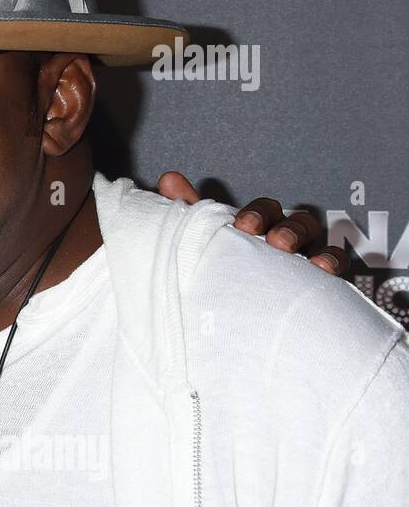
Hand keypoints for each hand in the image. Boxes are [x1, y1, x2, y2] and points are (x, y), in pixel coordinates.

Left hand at [157, 171, 348, 275]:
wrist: (235, 326)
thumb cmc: (222, 272)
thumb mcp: (204, 242)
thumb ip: (190, 213)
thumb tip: (169, 179)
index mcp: (260, 229)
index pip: (265, 211)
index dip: (258, 214)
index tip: (243, 225)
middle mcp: (287, 242)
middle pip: (298, 222)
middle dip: (287, 228)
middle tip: (273, 241)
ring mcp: (306, 262)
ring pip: (320, 242)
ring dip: (312, 246)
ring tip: (298, 256)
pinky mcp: (320, 284)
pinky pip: (337, 268)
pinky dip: (332, 263)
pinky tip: (323, 268)